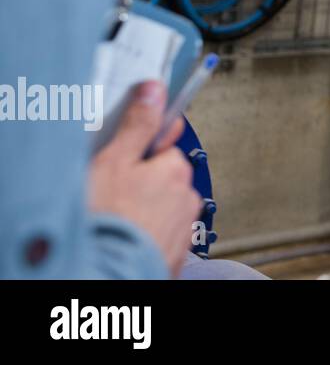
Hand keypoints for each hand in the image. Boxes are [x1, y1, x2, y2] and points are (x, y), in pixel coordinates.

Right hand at [87, 80, 201, 276]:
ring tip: (116, 221)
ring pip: (162, 207)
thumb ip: (138, 125)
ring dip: (143, 211)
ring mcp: (183, 227)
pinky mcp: (176, 253)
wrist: (108, 275)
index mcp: (175, 169)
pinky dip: (145, 235)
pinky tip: (125, 239)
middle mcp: (187, 197)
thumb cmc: (110, 222)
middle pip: (163, 178)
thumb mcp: (114, 162)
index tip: (126, 161)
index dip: (140, 152)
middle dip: (141, 184)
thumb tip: (155, 89)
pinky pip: (161, 234)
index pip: (165, 146)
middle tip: (111, 196)